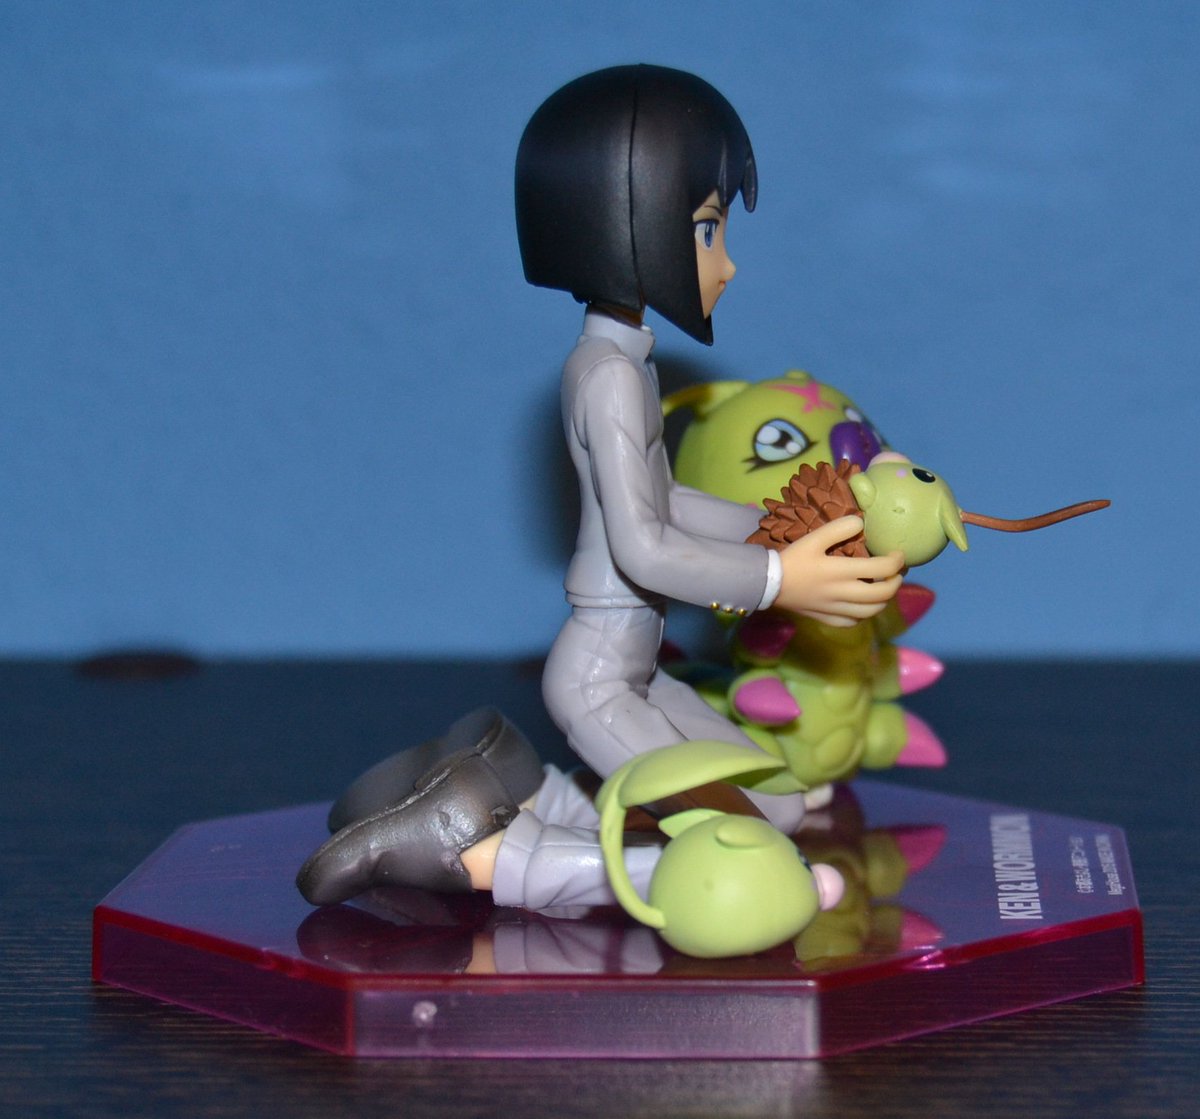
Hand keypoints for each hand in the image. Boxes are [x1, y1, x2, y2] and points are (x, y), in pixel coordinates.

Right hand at [773, 516, 903, 626]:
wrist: (768, 583)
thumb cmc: (791, 559)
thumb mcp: (813, 538)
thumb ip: (838, 528)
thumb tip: (861, 523)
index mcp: (842, 571)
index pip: (881, 569)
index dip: (896, 561)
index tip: (898, 554)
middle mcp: (843, 593)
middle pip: (882, 594)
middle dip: (895, 583)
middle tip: (895, 573)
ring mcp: (835, 608)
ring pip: (871, 612)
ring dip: (883, 601)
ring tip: (883, 589)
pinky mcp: (826, 617)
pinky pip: (852, 621)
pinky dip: (863, 615)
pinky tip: (861, 605)